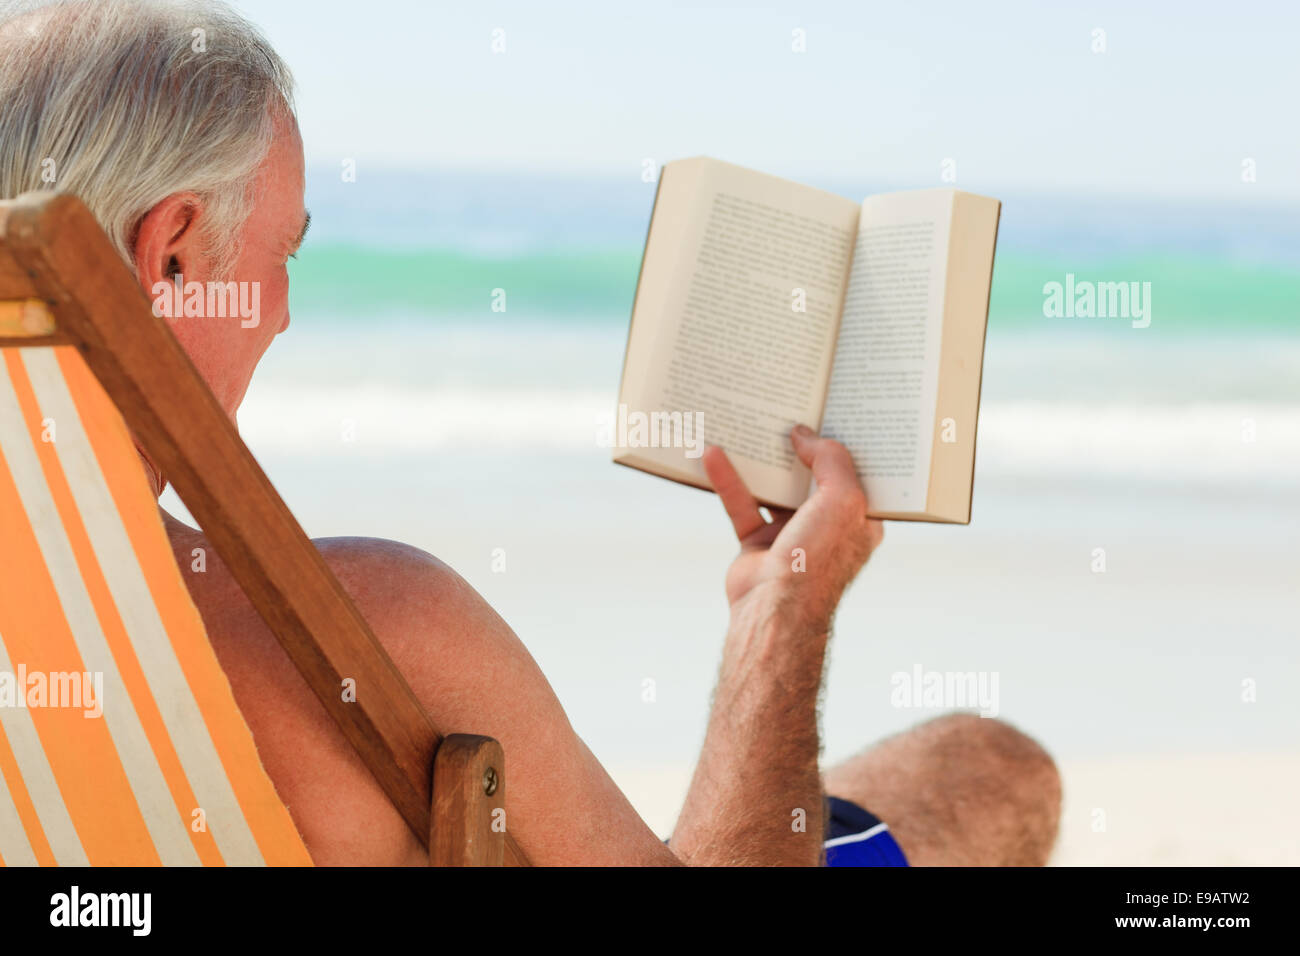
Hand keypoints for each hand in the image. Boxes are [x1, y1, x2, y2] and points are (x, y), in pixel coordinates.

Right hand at [702, 425, 883, 630]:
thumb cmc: (818, 559)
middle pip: (813, 477)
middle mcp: (826, 527)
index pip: (858, 475)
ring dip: (761, 460)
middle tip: (791, 409)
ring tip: (749, 424)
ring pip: (775, 488)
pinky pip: (741, 504)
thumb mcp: (842, 498)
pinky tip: (713, 454)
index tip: (836, 412)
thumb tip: (804, 434)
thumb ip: (830, 459)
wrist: (775, 609)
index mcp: (859, 520)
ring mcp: (791, 536)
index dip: (848, 445)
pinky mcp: (757, 543)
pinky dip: (727, 480)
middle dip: (802, 446)